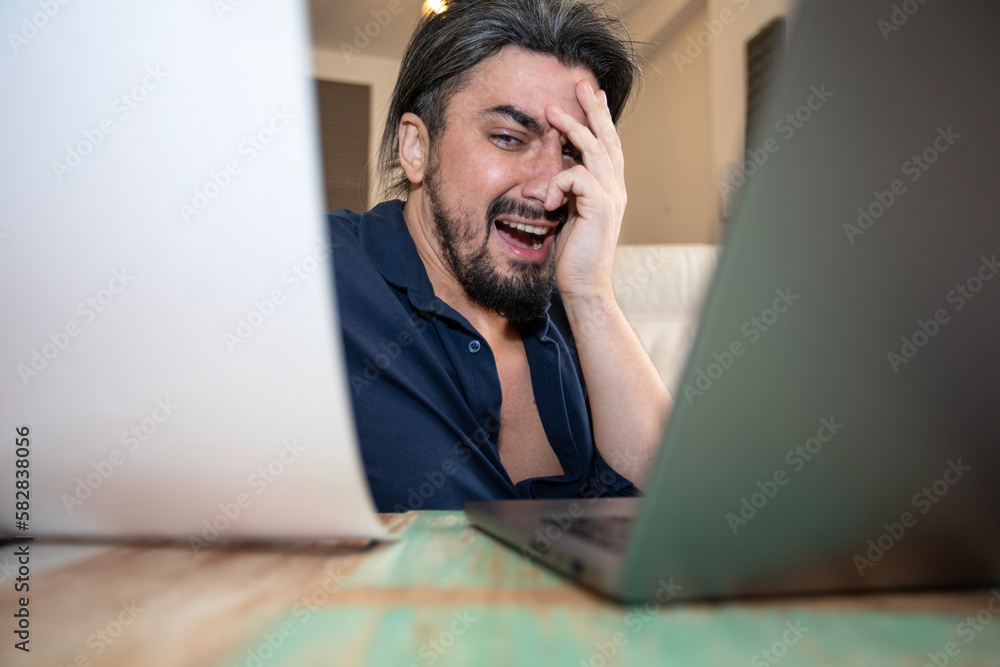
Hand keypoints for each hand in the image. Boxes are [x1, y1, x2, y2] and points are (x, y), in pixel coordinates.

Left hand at [543, 81, 625, 300]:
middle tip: (581, 85)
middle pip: (608, 139)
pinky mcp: (601, 208)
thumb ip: (564, 192)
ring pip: (594, 150)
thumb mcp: (567, 215)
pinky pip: (578, 177)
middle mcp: (615, 189)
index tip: (592, 98)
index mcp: (609, 190)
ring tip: (551, 113)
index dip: (600, 121)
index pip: (608, 147)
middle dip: (594, 110)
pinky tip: (546, 201)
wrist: (584, 287)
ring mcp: (611, 197)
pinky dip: (558, 182)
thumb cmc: (573, 256)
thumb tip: (550, 170)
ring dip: (572, 128)